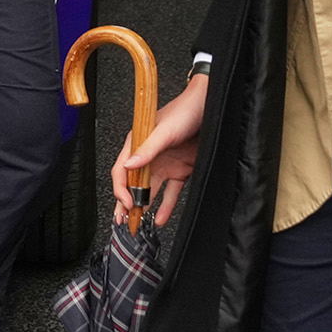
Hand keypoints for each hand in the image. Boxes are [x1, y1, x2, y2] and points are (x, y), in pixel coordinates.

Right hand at [111, 73, 206, 227]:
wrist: (210, 107)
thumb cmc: (184, 111)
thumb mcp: (164, 130)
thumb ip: (147, 149)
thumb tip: (128, 166)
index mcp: (137, 143)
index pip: (122, 171)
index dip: (121, 189)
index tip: (126, 203)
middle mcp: (148, 155)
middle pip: (133, 184)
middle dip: (126, 203)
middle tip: (123, 221)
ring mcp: (164, 164)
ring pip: (150, 191)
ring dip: (144, 207)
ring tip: (139, 224)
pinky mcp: (180, 170)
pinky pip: (170, 192)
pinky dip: (165, 207)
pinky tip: (160, 218)